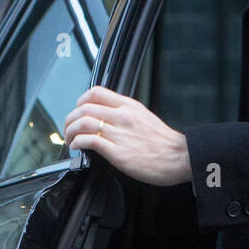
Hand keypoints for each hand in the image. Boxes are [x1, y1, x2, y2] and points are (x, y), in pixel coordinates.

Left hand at [63, 85, 191, 185]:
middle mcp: (123, 116)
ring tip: (70, 140)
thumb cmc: (163, 142)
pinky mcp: (118, 152)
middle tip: (68, 129)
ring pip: (84, 122)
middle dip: (70, 119)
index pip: (96, 92)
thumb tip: (107, 117)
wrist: (179, 157)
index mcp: (129, 106)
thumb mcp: (144, 117)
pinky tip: (78, 148)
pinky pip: (90, 141)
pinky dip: (78, 143)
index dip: (80, 100)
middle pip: (84, 107)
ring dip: (70, 131)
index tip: (77, 111)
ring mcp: (120, 134)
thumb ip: (125, 114)